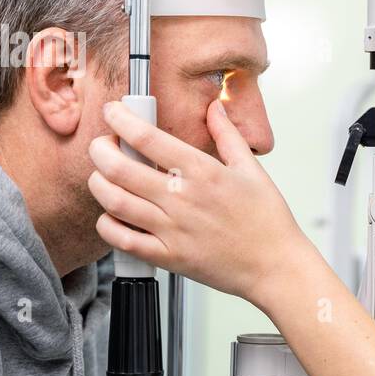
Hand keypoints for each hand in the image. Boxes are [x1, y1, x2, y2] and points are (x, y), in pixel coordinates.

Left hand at [87, 98, 313, 306]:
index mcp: (203, 171)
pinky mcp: (167, 257)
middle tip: (103, 145)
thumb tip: (215, 108)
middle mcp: (182, 198)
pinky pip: (121, 239)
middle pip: (118, 167)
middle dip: (100, 149)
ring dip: (98, 183)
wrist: (275, 266)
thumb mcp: (252, 169)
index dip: (121, 119)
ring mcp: (172, 229)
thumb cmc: (267, 221)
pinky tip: (112, 215)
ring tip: (103, 176)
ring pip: (113, 200)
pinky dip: (107, 224)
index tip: (113, 112)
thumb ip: (228, 135)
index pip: (147, 137)